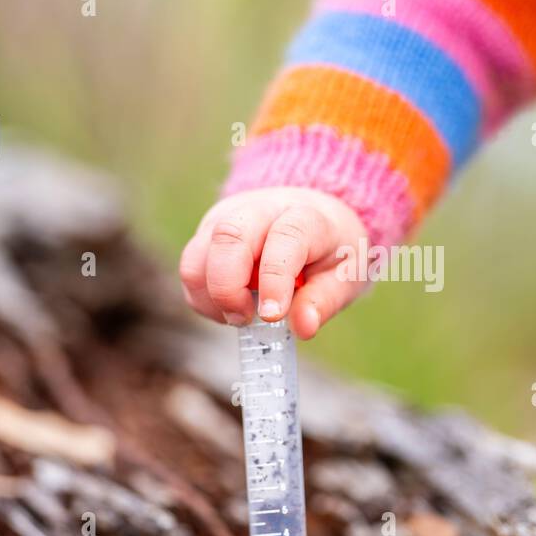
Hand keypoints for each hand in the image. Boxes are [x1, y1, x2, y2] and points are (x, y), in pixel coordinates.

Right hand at [179, 187, 369, 338]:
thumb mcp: (346, 275)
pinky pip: (190, 268)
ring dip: (211, 297)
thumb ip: (325, 301)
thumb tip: (303, 327)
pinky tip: (230, 306)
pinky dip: (202, 297)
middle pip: (228, 237)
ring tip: (241, 314)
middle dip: (228, 288)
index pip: (284, 237)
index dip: (274, 278)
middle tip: (245, 318)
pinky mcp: (206, 232)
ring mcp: (226, 217)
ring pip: (197, 254)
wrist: (312, 216)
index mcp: (304, 215)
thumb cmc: (330, 250)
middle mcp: (260, 209)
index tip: (272, 314)